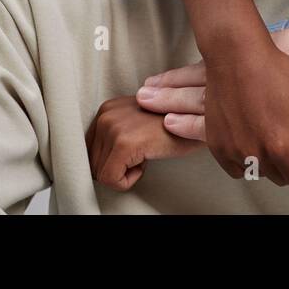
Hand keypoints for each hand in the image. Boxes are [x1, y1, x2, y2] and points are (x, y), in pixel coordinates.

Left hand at [85, 95, 205, 190]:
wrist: (199, 123)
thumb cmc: (174, 128)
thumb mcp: (136, 124)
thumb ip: (115, 134)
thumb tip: (94, 160)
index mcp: (108, 108)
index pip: (89, 151)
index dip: (111, 160)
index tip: (133, 153)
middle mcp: (106, 114)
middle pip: (92, 163)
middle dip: (116, 167)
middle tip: (141, 154)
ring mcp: (113, 127)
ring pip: (100, 173)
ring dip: (124, 172)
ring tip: (144, 155)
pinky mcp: (123, 144)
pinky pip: (111, 180)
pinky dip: (129, 180)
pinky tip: (146, 162)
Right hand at [138, 28, 288, 190]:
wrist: (235, 54)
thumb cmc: (273, 70)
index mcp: (280, 144)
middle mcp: (254, 153)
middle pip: (280, 178)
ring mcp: (232, 150)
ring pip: (258, 173)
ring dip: (271, 165)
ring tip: (275, 141)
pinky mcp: (215, 144)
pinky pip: (235, 168)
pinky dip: (247, 163)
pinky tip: (254, 143)